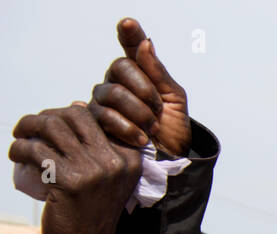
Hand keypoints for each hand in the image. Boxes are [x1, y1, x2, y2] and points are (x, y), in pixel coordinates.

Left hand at [10, 105, 142, 233]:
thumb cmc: (90, 213)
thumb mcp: (106, 177)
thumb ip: (99, 146)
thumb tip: (78, 104)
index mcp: (130, 158)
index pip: (97, 116)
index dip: (68, 114)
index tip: (52, 126)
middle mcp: (116, 162)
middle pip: (74, 114)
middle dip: (45, 116)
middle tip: (30, 129)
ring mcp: (95, 172)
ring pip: (52, 126)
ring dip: (27, 126)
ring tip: (19, 138)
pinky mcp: (70, 182)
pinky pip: (36, 149)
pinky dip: (18, 148)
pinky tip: (15, 155)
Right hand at [90, 18, 189, 155]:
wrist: (168, 161)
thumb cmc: (173, 130)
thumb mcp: (174, 101)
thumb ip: (159, 74)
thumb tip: (146, 43)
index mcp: (139, 74)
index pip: (131, 49)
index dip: (129, 35)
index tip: (129, 24)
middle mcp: (117, 82)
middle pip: (120, 68)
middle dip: (144, 91)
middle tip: (158, 112)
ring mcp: (103, 100)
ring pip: (112, 92)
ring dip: (138, 113)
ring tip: (151, 129)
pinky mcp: (96, 121)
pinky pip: (105, 115)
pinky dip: (127, 127)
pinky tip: (140, 138)